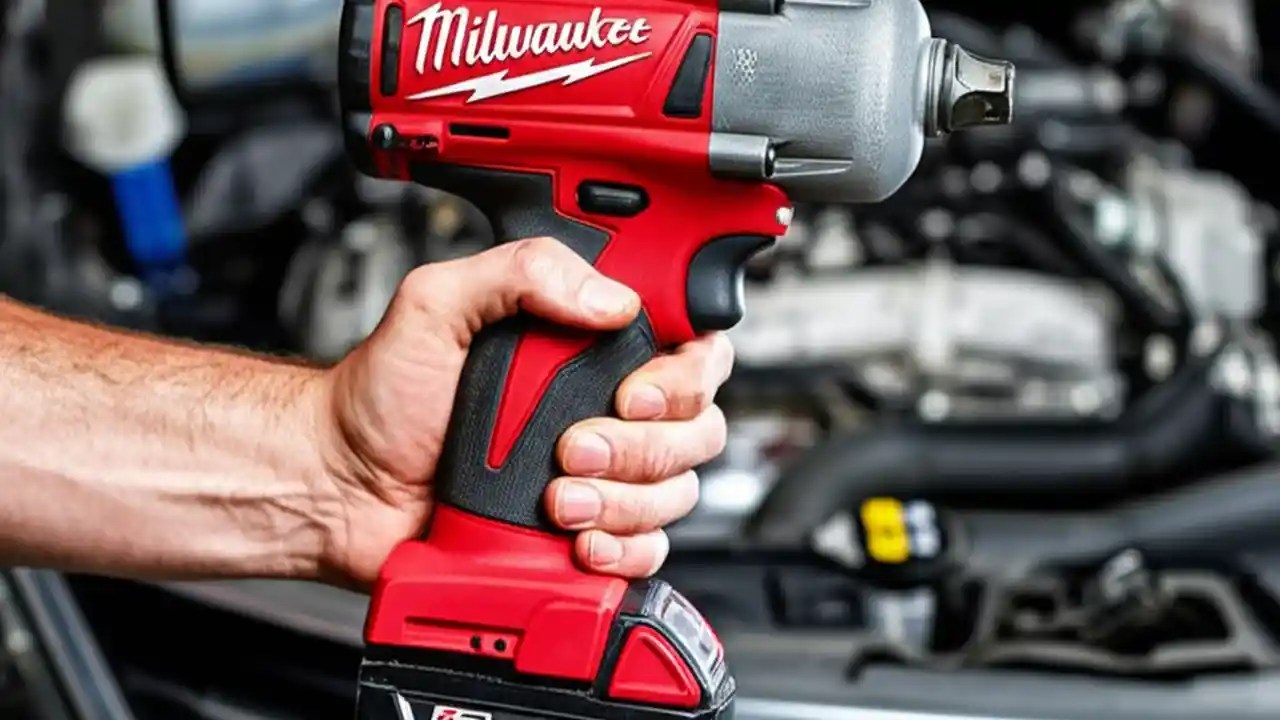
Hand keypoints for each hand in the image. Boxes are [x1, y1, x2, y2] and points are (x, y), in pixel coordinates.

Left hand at [316, 238, 733, 587]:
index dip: (684, 375)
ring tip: (553, 497)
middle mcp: (605, 410)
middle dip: (642, 446)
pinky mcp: (586, 534)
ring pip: (675, 491)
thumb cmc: (383, 399)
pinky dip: (621, 547)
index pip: (691, 350)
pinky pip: (648, 549)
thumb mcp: (438, 304)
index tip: (632, 394)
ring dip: (622, 500)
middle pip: (697, 427)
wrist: (342, 487)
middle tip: (572, 446)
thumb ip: (521, 272)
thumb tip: (609, 299)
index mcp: (585, 348)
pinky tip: (573, 537)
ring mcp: (601, 476)